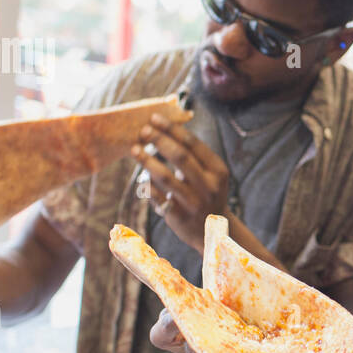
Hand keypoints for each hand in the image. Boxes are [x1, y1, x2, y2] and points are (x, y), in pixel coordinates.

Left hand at [130, 112, 229, 252]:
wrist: (212, 232)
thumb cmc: (205, 195)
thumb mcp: (210, 175)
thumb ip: (193, 156)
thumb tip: (163, 129)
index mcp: (218, 171)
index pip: (193, 144)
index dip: (172, 129)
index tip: (154, 119)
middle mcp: (209, 186)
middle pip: (181, 157)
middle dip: (160, 141)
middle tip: (144, 131)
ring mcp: (195, 203)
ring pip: (166, 177)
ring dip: (147, 161)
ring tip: (134, 149)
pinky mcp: (180, 217)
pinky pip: (157, 197)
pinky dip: (147, 186)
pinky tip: (141, 180)